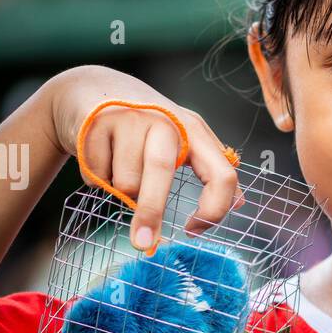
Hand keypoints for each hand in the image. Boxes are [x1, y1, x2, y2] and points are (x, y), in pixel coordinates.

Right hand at [49, 64, 242, 248]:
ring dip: (119, 189)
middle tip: (143, 243)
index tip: (193, 230)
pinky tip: (99, 156)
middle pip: (161, 172)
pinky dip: (96, 176)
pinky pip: (96, 172)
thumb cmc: (145, 125)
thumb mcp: (183, 138)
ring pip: (125, 180)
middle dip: (151, 212)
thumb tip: (240, 203)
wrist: (92, 89)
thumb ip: (210, 168)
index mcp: (195, 131)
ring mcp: (129, 117)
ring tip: (116, 166)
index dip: (214, 209)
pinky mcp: (96, 121)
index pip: (222, 174)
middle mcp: (166, 120)